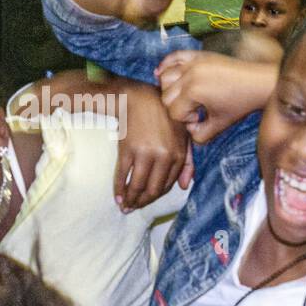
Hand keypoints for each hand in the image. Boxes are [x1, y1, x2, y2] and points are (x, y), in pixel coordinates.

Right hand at [115, 79, 192, 210]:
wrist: (140, 98)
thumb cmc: (164, 116)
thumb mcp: (183, 136)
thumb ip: (188, 161)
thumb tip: (184, 186)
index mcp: (178, 154)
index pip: (168, 185)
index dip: (156, 196)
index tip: (147, 201)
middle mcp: (163, 156)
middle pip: (153, 189)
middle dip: (143, 202)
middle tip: (134, 207)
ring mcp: (145, 154)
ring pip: (137, 186)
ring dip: (131, 199)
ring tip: (125, 205)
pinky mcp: (127, 150)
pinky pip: (122, 175)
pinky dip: (119, 189)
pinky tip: (117, 197)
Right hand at [156, 49, 277, 143]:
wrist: (259, 82)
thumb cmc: (240, 104)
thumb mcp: (219, 125)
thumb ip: (199, 135)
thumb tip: (187, 130)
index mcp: (193, 92)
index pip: (173, 111)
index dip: (185, 119)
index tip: (200, 117)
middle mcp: (189, 74)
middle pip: (165, 96)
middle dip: (176, 106)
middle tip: (195, 109)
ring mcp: (193, 62)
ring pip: (164, 77)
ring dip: (170, 89)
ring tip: (186, 95)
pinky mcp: (198, 55)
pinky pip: (173, 57)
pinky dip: (165, 65)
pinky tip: (162, 73)